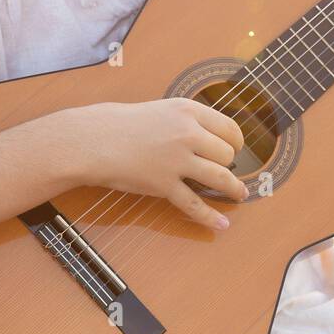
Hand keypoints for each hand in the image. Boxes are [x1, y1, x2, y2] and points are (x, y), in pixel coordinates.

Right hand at [69, 98, 247, 230]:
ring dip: (234, 188)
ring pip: (220, 177)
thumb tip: (214, 137)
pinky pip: (194, 204)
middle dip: (229, 164)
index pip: (229, 128)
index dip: (236, 142)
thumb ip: (188, 121)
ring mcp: (176, 160)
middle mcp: (187, 133)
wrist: (93, 140)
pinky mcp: (164, 184)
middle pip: (227, 154)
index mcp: (188, 111)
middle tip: (225, 170)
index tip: (235, 150)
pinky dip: (210, 217)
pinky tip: (222, 224)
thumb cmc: (124, 124)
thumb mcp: (163, 110)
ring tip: (240, 194)